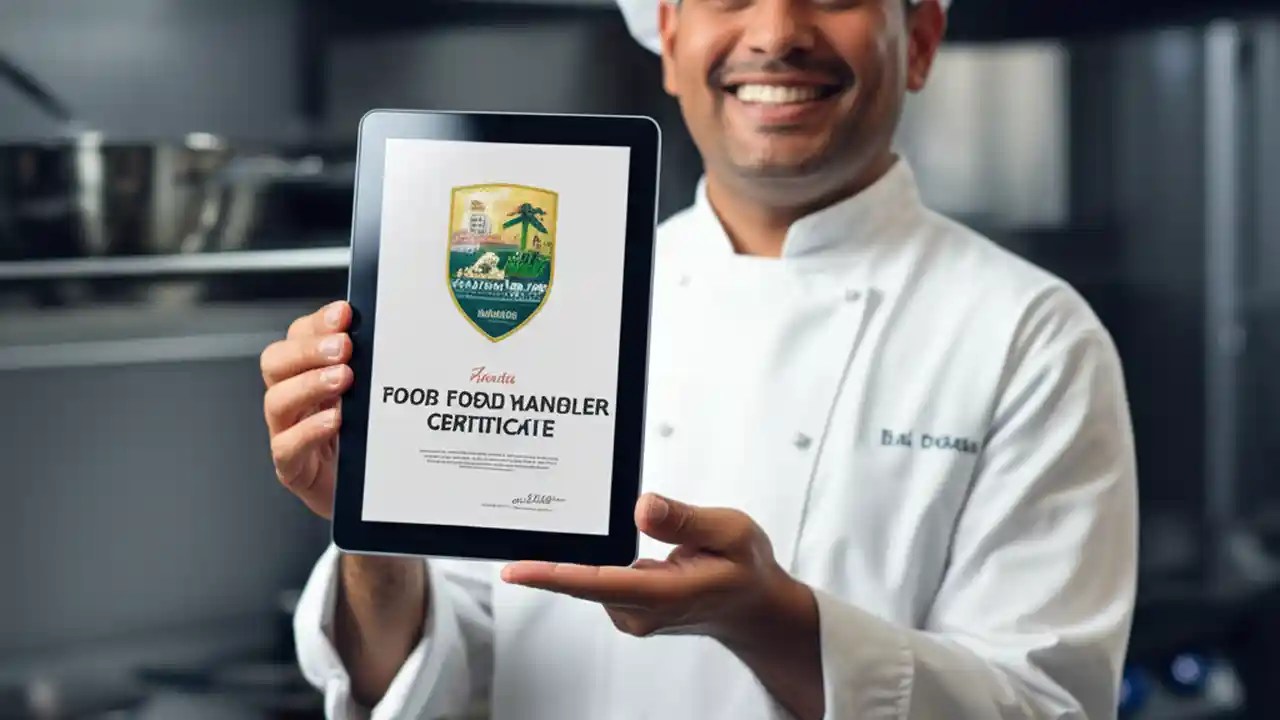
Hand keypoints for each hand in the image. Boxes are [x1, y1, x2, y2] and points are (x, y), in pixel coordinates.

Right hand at [260, 300, 352, 518]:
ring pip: (277, 400)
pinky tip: (334, 420)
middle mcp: (294, 399)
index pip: (299, 337)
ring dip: (309, 384)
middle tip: (342, 347)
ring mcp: (288, 432)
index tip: (344, 314)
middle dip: (309, 349)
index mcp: (309, 374)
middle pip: (276, 362)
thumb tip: (390, 334)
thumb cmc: (367, 443)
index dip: (317, 323)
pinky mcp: (292, 468)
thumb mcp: (371, 398)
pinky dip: (308, 430)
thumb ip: (372, 369)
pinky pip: (287, 446)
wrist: (366, 497)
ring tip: (342, 379)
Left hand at [500, 493, 812, 644]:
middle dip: (547, 557)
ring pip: (586, 581)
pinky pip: (596, 582)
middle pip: (581, 582)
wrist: (754, 608)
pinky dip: (585, 563)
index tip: (515, 569)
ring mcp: (633, 615)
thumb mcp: (731, 531)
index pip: (598, 584)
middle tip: (521, 518)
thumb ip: (686, 520)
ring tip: (555, 521)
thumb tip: (643, 507)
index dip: (552, 576)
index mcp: (666, 594)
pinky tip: (584, 541)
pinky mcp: (629, 609)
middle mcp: (642, 612)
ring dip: (568, 557)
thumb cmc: (745, 568)